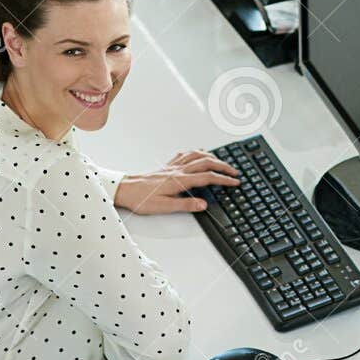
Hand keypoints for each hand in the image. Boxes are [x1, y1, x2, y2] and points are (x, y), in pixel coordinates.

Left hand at [113, 151, 240, 213]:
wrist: (124, 189)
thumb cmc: (141, 199)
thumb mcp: (164, 207)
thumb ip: (185, 205)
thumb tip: (203, 204)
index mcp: (180, 180)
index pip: (208, 177)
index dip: (224, 179)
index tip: (235, 182)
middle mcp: (178, 170)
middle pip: (207, 162)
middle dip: (223, 165)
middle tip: (234, 171)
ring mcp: (173, 166)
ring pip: (197, 155)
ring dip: (212, 156)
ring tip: (221, 161)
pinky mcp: (167, 166)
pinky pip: (185, 154)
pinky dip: (196, 152)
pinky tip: (198, 153)